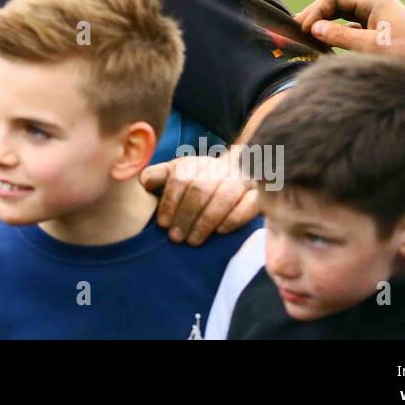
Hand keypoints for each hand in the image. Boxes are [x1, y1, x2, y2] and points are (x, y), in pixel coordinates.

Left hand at [140, 145, 257, 244]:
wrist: (241, 172)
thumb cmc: (200, 180)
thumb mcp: (177, 172)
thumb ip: (158, 176)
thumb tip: (145, 184)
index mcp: (196, 163)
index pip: (180, 178)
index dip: (170, 201)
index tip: (162, 224)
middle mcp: (219, 168)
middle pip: (200, 189)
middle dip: (185, 215)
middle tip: (176, 238)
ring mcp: (241, 179)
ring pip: (224, 197)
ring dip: (205, 222)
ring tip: (193, 241)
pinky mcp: (259, 194)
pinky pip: (249, 205)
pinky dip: (234, 219)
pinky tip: (220, 232)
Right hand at [294, 0, 404, 56]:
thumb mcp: (370, 46)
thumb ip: (340, 36)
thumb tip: (314, 29)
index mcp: (373, 1)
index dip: (316, 11)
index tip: (305, 28)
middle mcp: (374, 5)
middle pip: (336, 5)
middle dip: (317, 16)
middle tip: (297, 29)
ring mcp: (376, 18)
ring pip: (343, 17)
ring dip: (326, 25)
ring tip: (308, 36)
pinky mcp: (378, 31)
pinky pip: (352, 28)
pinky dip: (338, 34)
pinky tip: (328, 45)